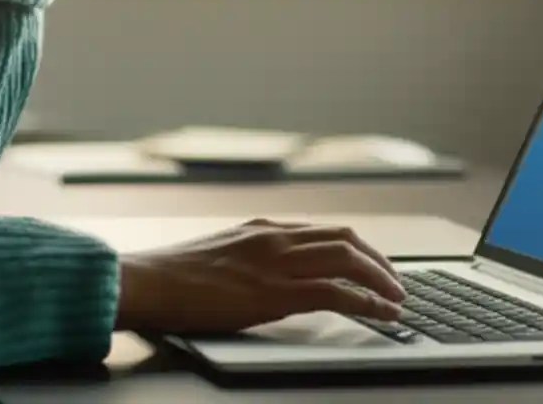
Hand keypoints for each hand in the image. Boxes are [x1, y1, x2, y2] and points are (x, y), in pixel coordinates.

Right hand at [115, 219, 406, 333]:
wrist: (146, 281)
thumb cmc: (171, 276)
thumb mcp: (219, 256)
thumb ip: (250, 260)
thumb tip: (272, 279)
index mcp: (261, 229)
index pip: (323, 231)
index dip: (356, 249)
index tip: (371, 265)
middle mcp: (275, 237)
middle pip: (346, 239)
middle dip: (378, 261)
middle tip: (394, 283)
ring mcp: (276, 262)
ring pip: (348, 259)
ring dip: (381, 279)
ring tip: (397, 299)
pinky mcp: (274, 292)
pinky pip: (334, 293)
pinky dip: (366, 302)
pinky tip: (381, 313)